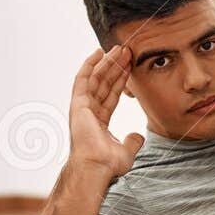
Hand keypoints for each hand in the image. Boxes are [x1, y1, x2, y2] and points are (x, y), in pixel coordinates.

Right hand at [67, 45, 143, 179]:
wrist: (96, 166)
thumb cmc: (107, 164)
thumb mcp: (126, 151)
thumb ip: (132, 141)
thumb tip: (138, 136)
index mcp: (98, 122)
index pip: (111, 96)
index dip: (120, 81)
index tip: (130, 67)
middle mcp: (88, 112)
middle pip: (103, 84)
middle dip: (115, 67)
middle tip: (126, 52)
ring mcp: (82, 107)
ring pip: (95, 78)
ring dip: (107, 62)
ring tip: (118, 48)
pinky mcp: (77, 103)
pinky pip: (83, 78)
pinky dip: (90, 64)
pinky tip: (99, 52)